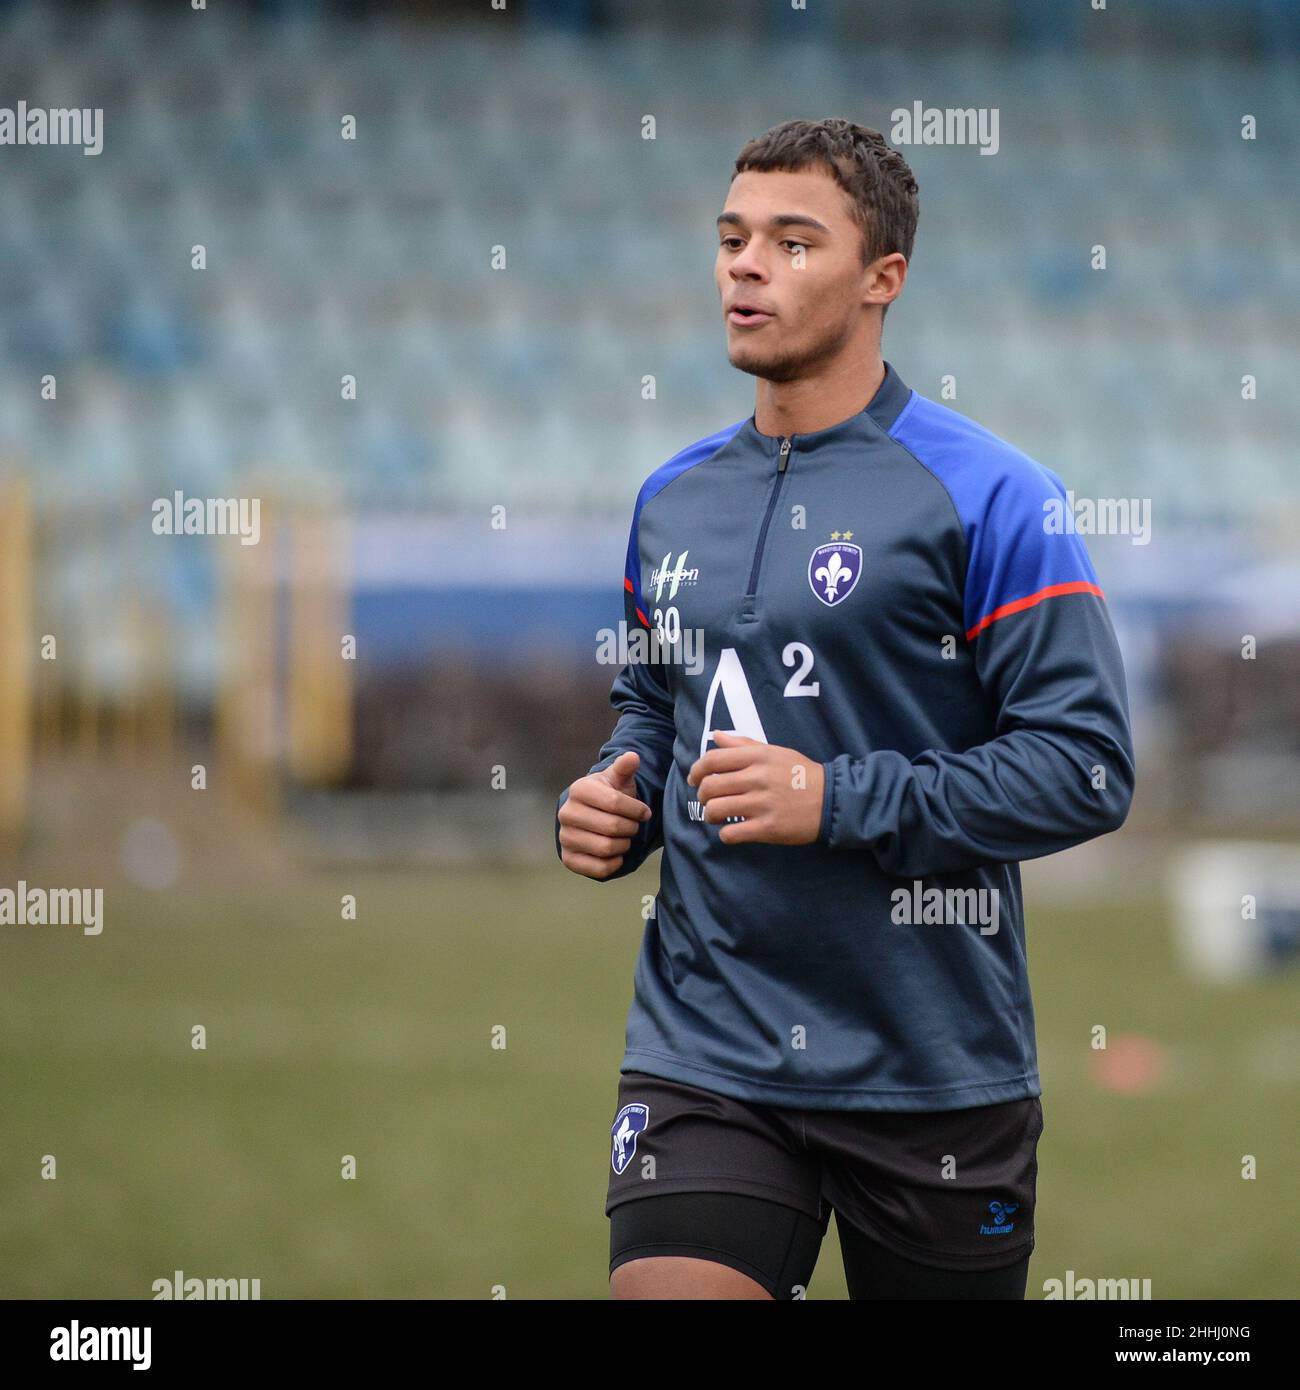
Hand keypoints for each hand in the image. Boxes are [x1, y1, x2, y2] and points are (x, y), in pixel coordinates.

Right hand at [558, 750, 652, 878]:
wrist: (589, 815)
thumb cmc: (608, 796)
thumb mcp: (617, 780)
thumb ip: (625, 768)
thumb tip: (633, 756)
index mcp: (579, 790)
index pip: (614, 802)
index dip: (636, 809)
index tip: (645, 812)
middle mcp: (567, 813)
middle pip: (612, 827)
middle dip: (631, 828)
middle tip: (634, 826)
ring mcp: (565, 837)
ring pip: (606, 848)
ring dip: (624, 845)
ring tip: (626, 838)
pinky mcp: (568, 859)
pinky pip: (598, 868)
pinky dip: (615, 863)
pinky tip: (617, 853)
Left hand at [686, 731, 823, 845]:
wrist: (832, 800)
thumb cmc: (801, 773)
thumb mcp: (775, 751)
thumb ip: (743, 744)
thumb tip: (716, 735)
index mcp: (757, 756)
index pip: (712, 760)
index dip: (696, 770)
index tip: (695, 779)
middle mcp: (757, 778)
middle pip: (710, 786)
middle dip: (702, 795)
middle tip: (708, 800)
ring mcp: (762, 804)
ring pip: (716, 810)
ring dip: (710, 815)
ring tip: (716, 816)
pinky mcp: (768, 828)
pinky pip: (731, 833)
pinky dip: (725, 834)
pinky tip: (732, 830)